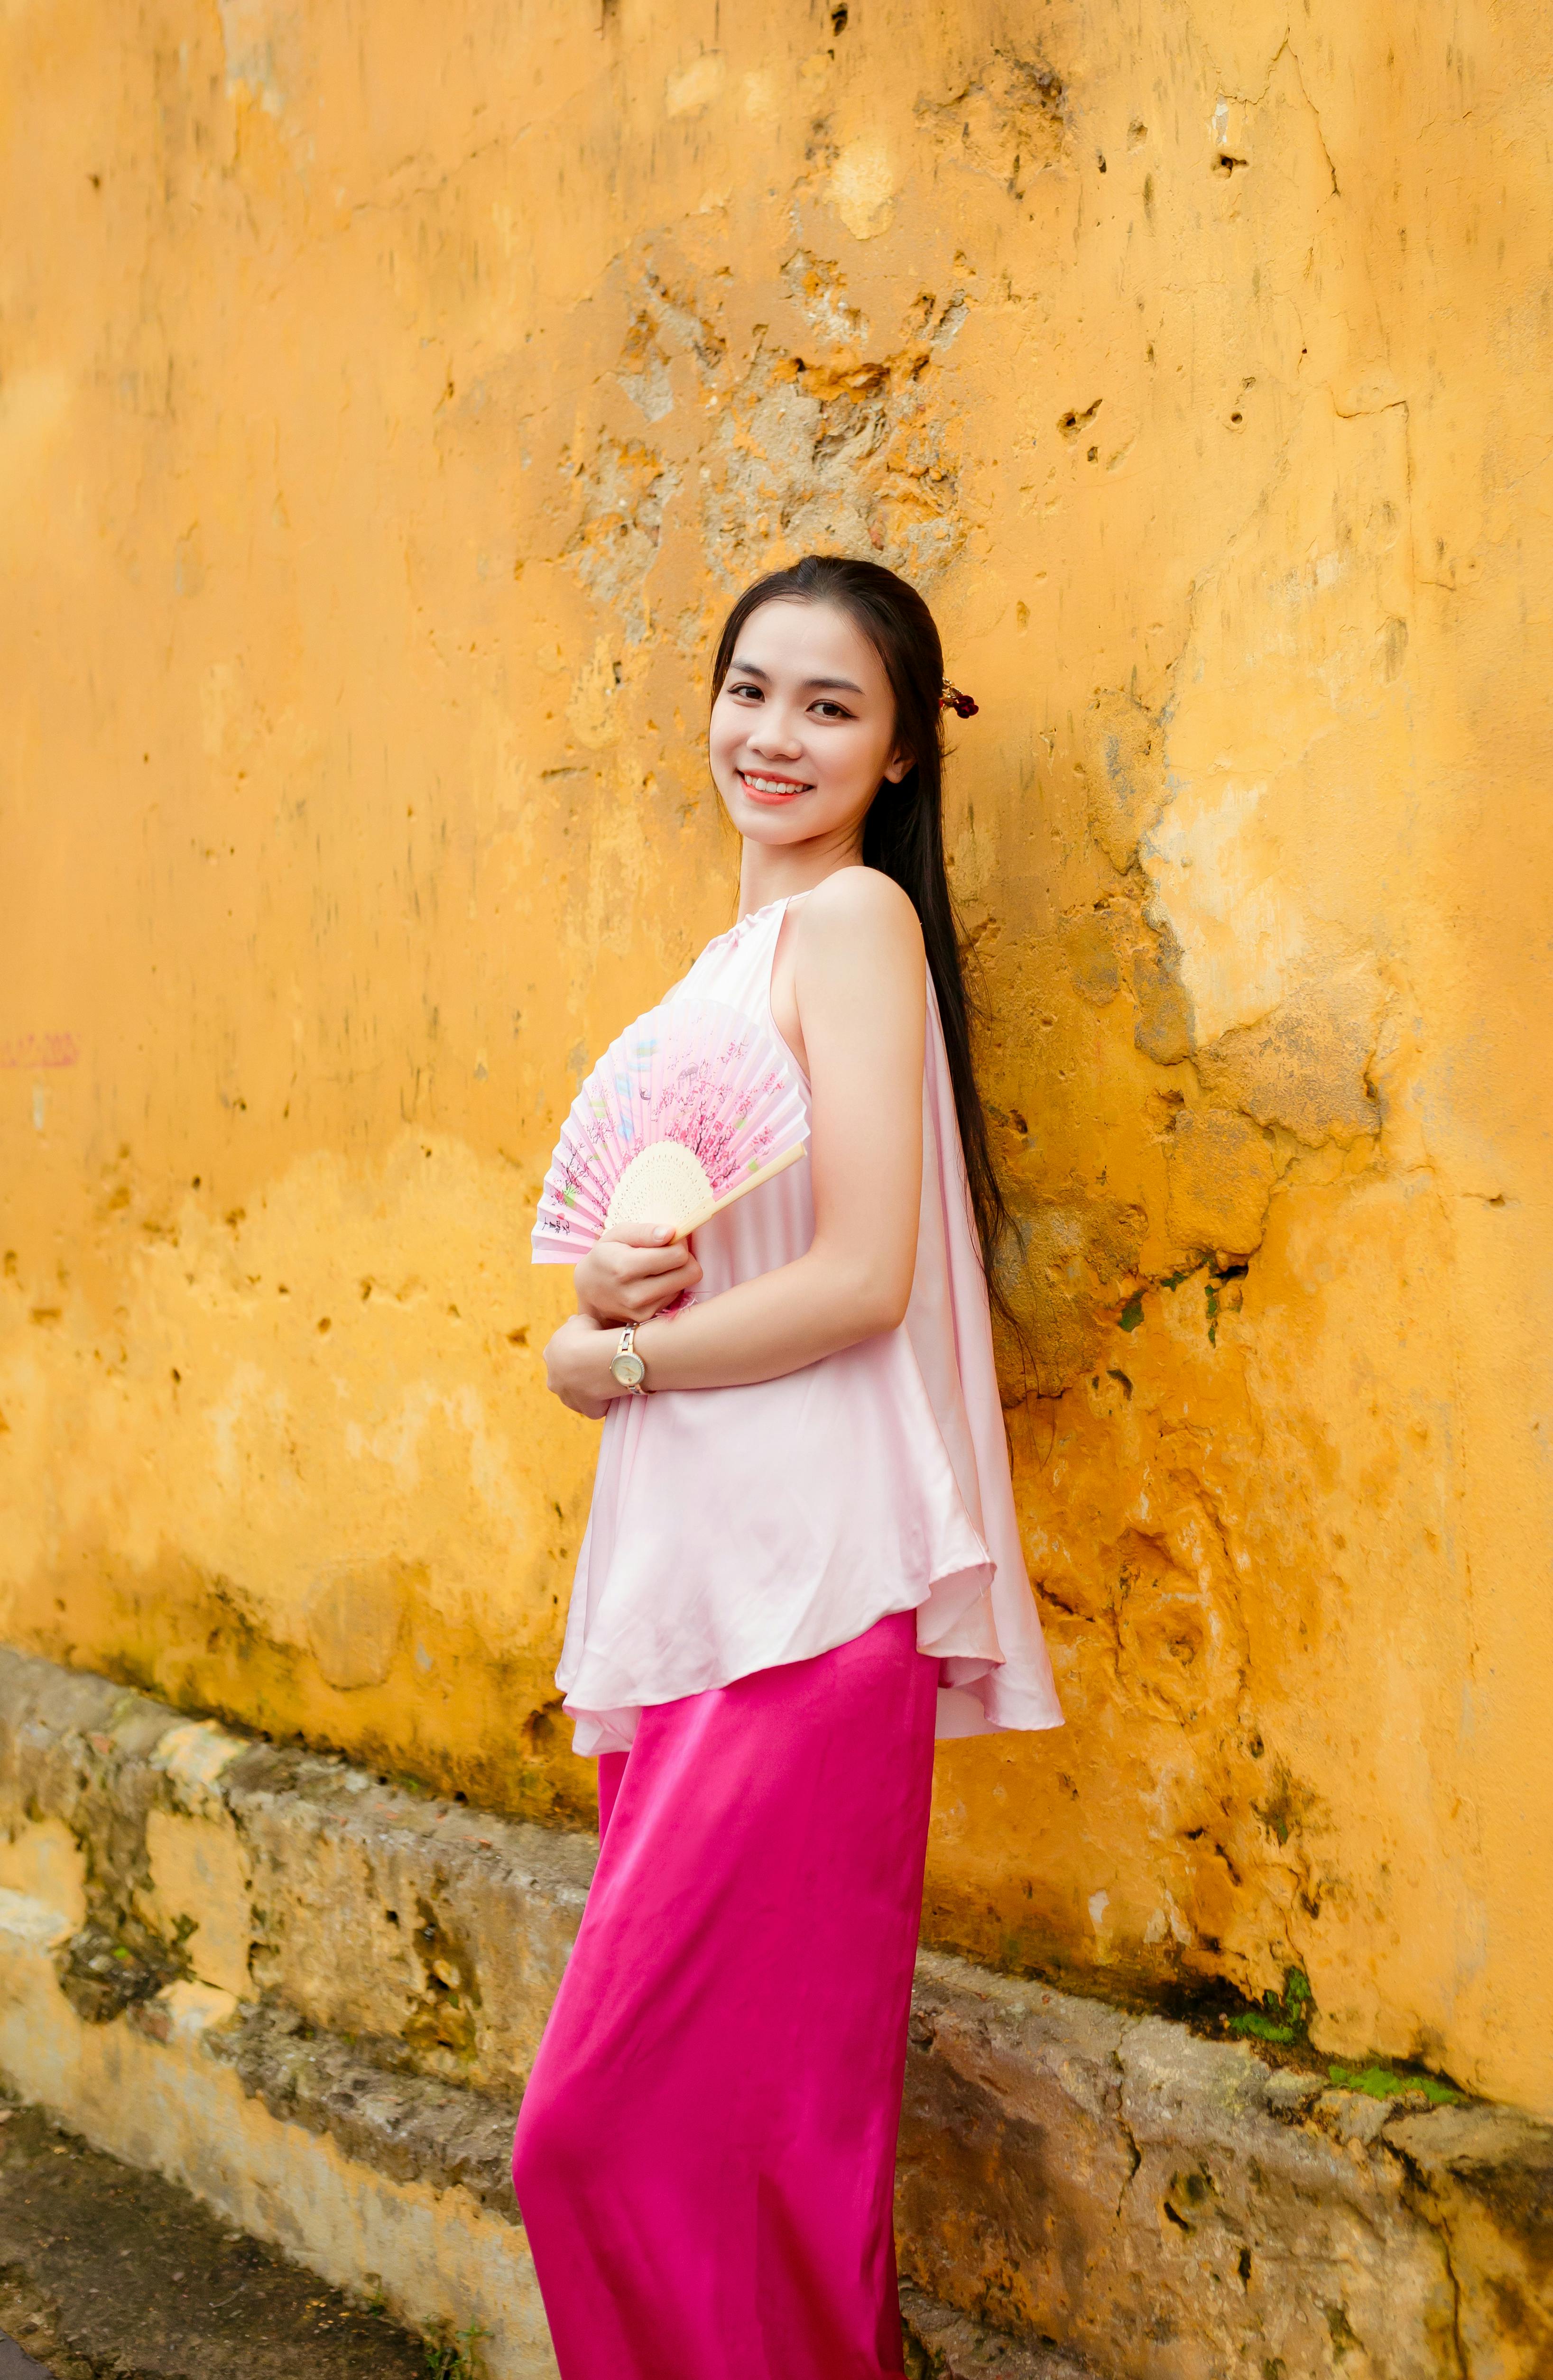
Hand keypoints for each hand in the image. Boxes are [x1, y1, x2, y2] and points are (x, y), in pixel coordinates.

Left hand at [542, 1314, 617, 1419]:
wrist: (596, 1359)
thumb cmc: (589, 1335)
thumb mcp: (580, 1320)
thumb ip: (575, 1324)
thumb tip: (574, 1323)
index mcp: (550, 1355)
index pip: (561, 1355)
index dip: (577, 1352)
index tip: (591, 1349)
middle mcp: (553, 1379)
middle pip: (567, 1379)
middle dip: (580, 1374)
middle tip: (599, 1366)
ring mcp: (568, 1398)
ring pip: (579, 1395)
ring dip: (591, 1390)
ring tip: (608, 1379)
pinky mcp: (586, 1410)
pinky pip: (596, 1408)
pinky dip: (604, 1402)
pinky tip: (614, 1391)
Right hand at [574, 1221, 701, 1324]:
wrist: (589, 1291)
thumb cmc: (606, 1256)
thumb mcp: (618, 1234)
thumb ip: (645, 1231)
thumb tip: (670, 1232)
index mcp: (625, 1267)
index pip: (678, 1255)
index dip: (679, 1242)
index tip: (668, 1239)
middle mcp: (635, 1293)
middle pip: (690, 1273)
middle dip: (685, 1258)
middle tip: (668, 1252)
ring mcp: (642, 1310)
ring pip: (685, 1285)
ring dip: (677, 1273)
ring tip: (657, 1267)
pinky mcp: (648, 1318)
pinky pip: (676, 1297)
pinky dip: (669, 1286)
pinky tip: (653, 1281)